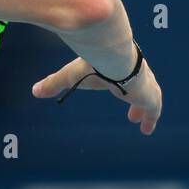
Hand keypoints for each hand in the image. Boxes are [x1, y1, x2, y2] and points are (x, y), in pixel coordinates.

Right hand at [32, 54, 162, 134]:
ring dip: (145, 111)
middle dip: (137, 101)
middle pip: (139, 88)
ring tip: (141, 124)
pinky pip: (153, 109)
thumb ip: (54, 83)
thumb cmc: (93, 63)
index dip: (121, 87)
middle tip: (133, 115)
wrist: (113, 58)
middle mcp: (134, 74)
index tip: (119, 92)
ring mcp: (144, 84)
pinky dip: (151, 118)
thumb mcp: (70, 76)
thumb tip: (34, 91)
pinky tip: (147, 129)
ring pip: (149, 98)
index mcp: (118, 66)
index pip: (123, 77)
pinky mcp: (149, 96)